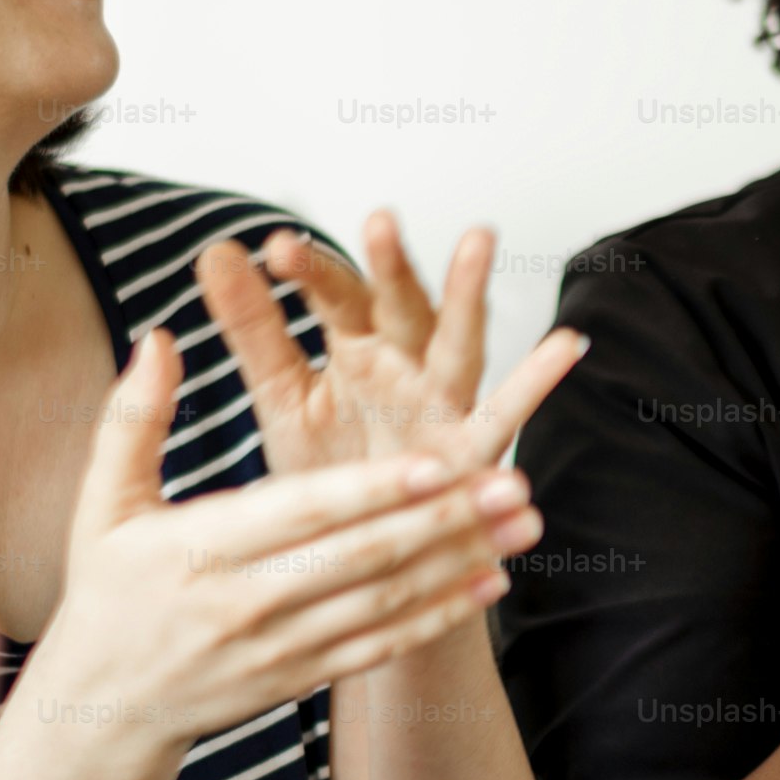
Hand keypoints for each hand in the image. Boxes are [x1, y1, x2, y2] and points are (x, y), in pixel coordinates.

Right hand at [27, 329, 527, 748]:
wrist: (103, 709)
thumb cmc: (108, 590)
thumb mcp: (101, 502)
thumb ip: (133, 418)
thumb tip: (161, 337)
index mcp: (203, 548)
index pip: (304, 512)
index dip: (374, 490)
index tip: (436, 460)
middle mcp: (249, 602)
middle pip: (364, 557)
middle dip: (445, 520)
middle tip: (514, 481)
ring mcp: (282, 647)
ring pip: (387, 601)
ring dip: (460, 562)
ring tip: (524, 524)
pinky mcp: (303, 679)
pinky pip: (383, 646)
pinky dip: (440, 616)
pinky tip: (489, 581)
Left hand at [195, 214, 585, 475]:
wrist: (359, 557)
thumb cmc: (330, 471)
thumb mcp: (281, 396)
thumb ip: (254, 327)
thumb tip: (214, 251)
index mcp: (356, 348)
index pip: (335, 297)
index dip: (310, 274)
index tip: (274, 251)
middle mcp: (404, 366)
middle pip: (398, 306)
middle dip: (389, 266)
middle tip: (378, 222)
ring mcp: (442, 404)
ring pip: (455, 342)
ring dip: (466, 294)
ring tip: (477, 239)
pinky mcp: (471, 452)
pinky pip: (505, 415)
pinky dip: (537, 381)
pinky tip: (565, 345)